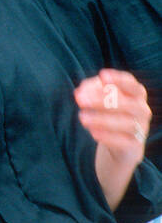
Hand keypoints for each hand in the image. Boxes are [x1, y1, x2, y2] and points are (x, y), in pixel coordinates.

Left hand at [75, 69, 150, 208]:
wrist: (119, 145)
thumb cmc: (108, 114)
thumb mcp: (99, 101)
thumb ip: (91, 92)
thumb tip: (81, 92)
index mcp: (136, 96)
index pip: (133, 85)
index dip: (119, 80)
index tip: (102, 76)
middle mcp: (142, 111)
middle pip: (129, 104)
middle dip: (104, 101)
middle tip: (80, 100)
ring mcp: (141, 129)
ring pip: (127, 123)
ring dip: (102, 119)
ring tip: (82, 117)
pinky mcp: (135, 146)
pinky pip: (124, 141)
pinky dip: (108, 137)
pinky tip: (93, 133)